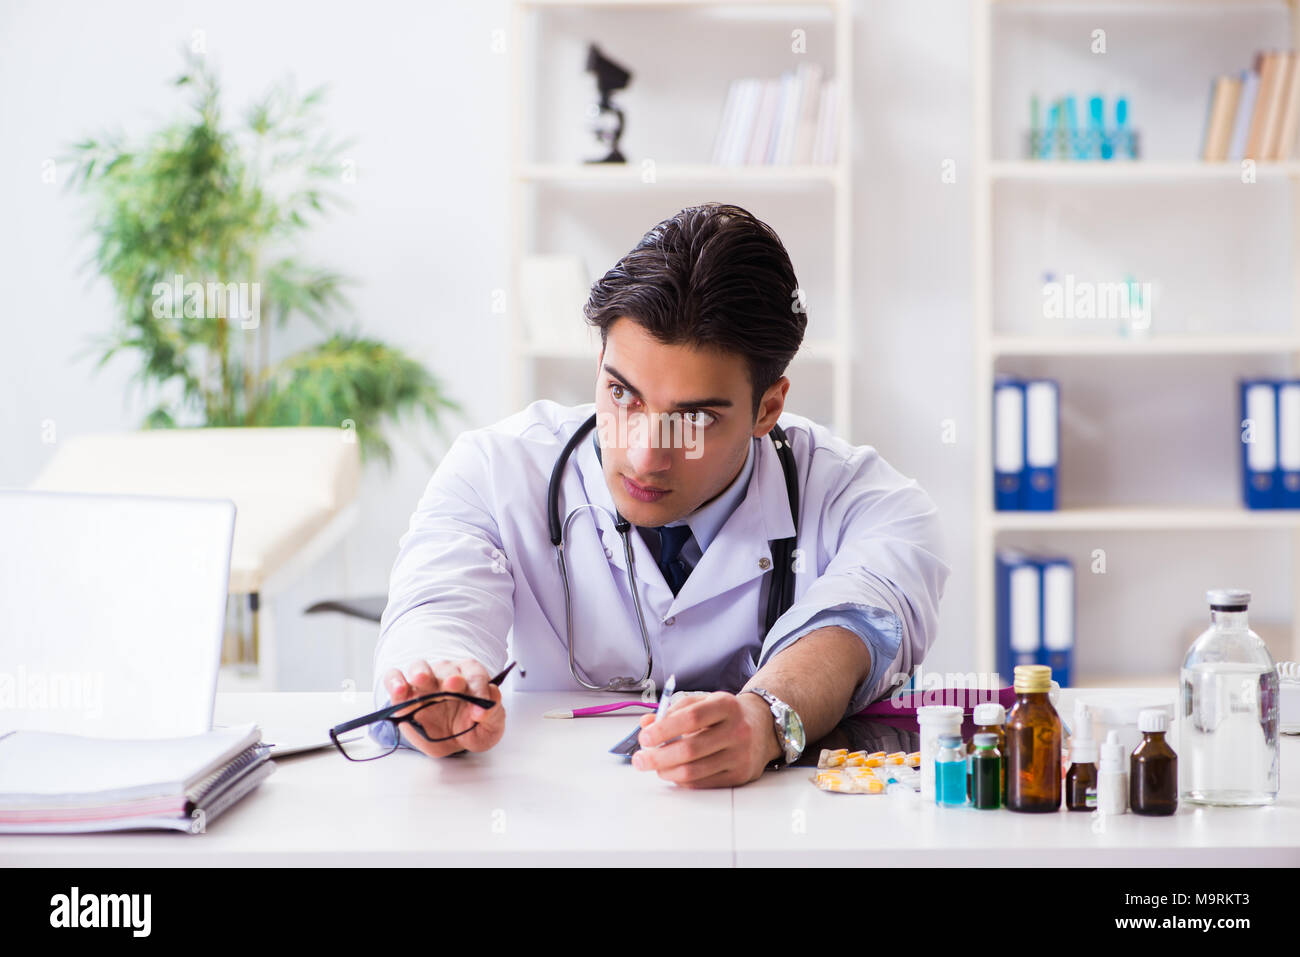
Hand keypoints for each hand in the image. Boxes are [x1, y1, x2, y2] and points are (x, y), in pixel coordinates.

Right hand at [381, 658, 505, 756]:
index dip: (480, 690)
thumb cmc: (471, 729)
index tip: (481, 711)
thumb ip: (494, 714)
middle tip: (454, 684)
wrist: (451, 741)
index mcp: (471, 678)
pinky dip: (394, 681)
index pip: (476, 675)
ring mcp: (424, 682)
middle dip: (452, 677)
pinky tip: (399, 690)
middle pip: (448, 669)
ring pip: (420, 667)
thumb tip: (489, 702)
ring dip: (421, 672)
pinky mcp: (404, 693)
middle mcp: (447, 674)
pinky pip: (394, 678)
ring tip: (421, 679)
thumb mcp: (489, 728)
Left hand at [630, 691, 780, 787]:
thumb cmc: (726, 714)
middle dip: (658, 757)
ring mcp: (740, 755)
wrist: (763, 726)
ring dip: (667, 771)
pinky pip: (702, 782)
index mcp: (726, 706)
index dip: (664, 729)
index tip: (644, 736)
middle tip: (640, 759)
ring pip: (694, 770)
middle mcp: (737, 730)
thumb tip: (646, 724)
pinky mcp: (740, 775)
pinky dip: (682, 780)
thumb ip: (673, 711)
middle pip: (690, 749)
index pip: (692, 718)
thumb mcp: (703, 703)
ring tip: (655, 766)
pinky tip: (673, 772)